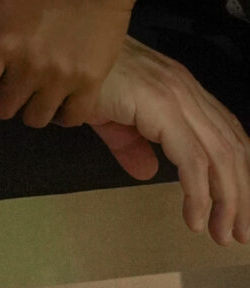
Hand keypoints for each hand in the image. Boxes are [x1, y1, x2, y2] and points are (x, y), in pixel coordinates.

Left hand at [0, 0, 132, 130]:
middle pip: (3, 109)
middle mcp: (29, 67)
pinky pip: (70, 118)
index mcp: (0, 42)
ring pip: (35, 118)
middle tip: (3, 85)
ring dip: (27, 108)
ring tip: (29, 92)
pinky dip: (60, 115)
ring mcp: (61, 77)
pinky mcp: (90, 82)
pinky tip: (56, 101)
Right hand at [90, 37, 249, 243]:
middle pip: (233, 146)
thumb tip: (147, 172)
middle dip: (242, 194)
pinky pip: (191, 158)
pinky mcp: (160, 106)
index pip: (228, 133)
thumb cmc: (78, 78)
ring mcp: (176, 94)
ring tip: (221, 233)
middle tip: (239, 234)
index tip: (237, 211)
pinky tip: (193, 218)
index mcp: (181, 88)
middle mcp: (186, 88)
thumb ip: (131, 143)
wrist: (56, 53)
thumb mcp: (110, 116)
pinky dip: (198, 193)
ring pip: (221, 154)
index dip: (240, 173)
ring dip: (227, 200)